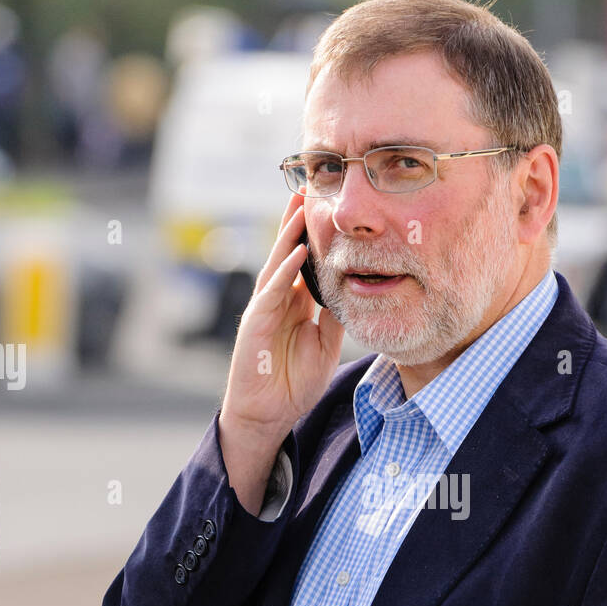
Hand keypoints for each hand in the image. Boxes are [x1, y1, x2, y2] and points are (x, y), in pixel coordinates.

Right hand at [218, 195, 344, 512]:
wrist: (269, 415)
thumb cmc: (294, 383)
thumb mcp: (325, 345)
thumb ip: (333, 317)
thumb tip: (351, 291)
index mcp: (294, 304)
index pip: (305, 262)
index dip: (313, 237)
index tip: (326, 210)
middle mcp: (278, 301)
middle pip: (287, 254)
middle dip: (296, 223)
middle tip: (309, 190)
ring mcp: (264, 311)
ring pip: (276, 265)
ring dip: (287, 236)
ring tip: (299, 208)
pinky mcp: (255, 325)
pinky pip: (271, 293)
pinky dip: (283, 273)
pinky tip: (294, 254)